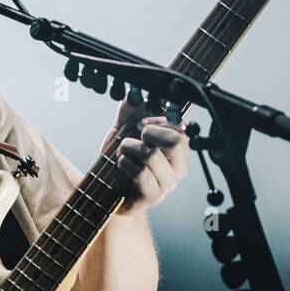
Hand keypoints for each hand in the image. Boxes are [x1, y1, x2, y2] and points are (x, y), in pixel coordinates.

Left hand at [100, 97, 189, 215]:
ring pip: (152, 156)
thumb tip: (134, 93)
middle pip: (176, 141)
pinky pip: (141, 175)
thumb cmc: (123, 159)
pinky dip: (125, 163)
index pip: (181, 127)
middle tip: (135, 136)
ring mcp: (167, 184)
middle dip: (149, 132)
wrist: (109, 191)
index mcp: (179, 149)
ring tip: (122, 151)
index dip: (159, 120)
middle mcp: (178, 167)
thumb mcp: (124, 129)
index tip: (141, 122)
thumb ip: (130, 110)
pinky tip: (121, 163)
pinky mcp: (153, 197)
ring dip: (129, 147)